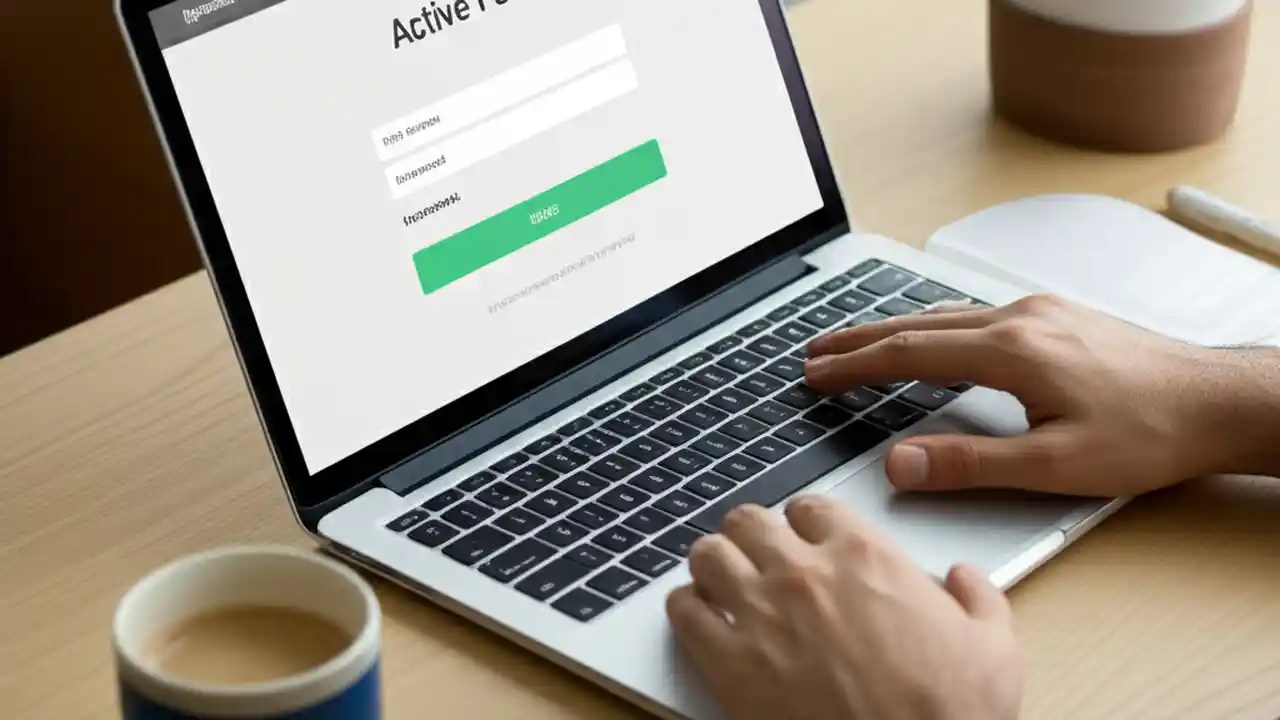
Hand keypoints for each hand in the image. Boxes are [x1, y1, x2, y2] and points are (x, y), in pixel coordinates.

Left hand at [667, 497, 1023, 719]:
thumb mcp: (994, 646)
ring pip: (708, 554)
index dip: (805, 522)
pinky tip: (701, 620)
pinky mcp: (730, 662)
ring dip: (713, 564)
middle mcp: (805, 573)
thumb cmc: (951, 714)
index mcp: (865, 557)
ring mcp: (762, 613)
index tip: (803, 537)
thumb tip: (964, 578)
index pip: (812, 507)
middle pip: (748, 520)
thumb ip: (979, 598)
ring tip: (720, 581)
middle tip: (754, 555)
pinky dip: (686, 609)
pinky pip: (683, 611)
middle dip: (750, 535)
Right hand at [804, 294, 1276, 495]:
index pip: (910, 354)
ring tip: (856, 341)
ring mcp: (1040, 312)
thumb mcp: (1055, 465)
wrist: (1218, 402)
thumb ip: (969, 463)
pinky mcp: (1056, 318)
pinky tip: (931, 335)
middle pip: (918, 324)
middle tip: (814, 349)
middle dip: (859, 338)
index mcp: (1012, 350)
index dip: (855, 365)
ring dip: (894, 329)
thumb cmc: (1150, 433)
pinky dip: (933, 325)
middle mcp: (1020, 319)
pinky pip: (974, 314)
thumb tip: (900, 462)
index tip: (815, 373)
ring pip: (945, 315)